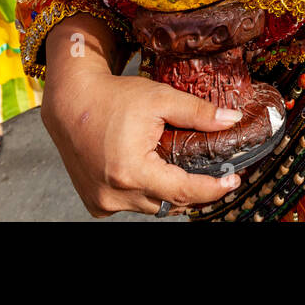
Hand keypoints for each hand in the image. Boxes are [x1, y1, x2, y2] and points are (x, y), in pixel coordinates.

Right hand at [42, 66, 241, 216]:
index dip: (212, 189)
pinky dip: (147, 193)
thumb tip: (232, 120)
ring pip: (152, 207)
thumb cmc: (114, 97)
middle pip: (169, 203)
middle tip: (215, 174)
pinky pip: (132, 205)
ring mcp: (102, 202)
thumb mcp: (160, 98)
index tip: (233, 181)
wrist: (71, 103)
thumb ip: (198, 112)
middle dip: (194, 191)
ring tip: (185, 171)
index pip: (183, 191)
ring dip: (169, 193)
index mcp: (131, 171)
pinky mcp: (95, 203)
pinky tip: (153, 174)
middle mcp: (115, 194)